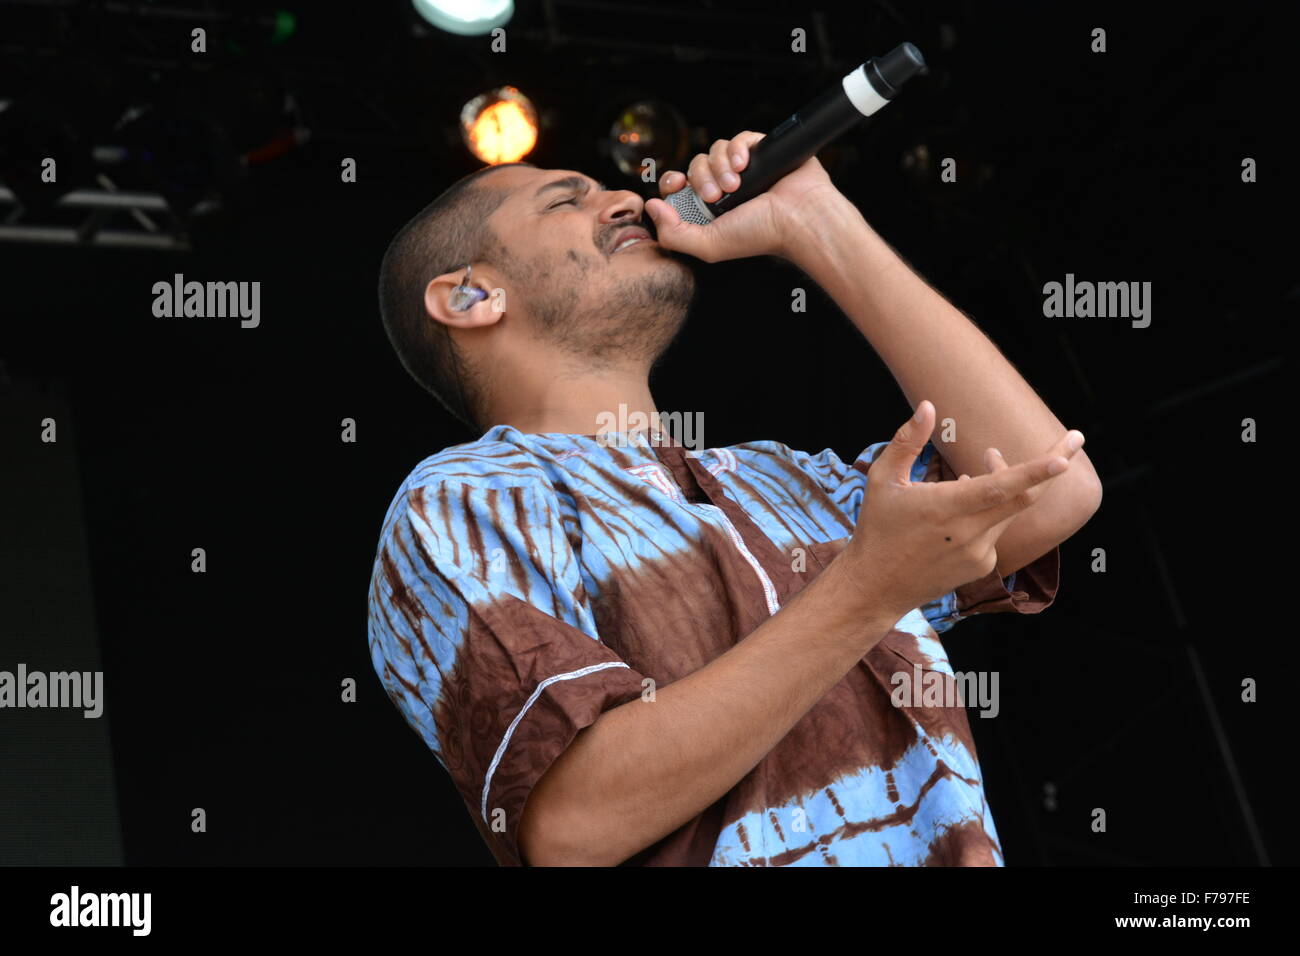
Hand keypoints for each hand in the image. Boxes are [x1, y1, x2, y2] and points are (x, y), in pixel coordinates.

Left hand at [644, 131, 841, 262]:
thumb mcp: (709, 245)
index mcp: (711, 208)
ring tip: (737, 183)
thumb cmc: (760, 235)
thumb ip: (674, 234)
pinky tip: (745, 164)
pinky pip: (738, 138)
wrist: (799, 218)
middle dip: (702, 178)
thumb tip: (651, 206)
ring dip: (720, 165)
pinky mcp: (761, 150)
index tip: (677, 186)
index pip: (680, 186)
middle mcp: (725, 186)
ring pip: (715, 150)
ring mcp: (744, 168)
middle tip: (717, 195)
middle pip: (695, 165)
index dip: (672, 182)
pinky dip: (737, 149)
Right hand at [838, 400, 1078, 620]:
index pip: (1001, 489)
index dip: (1034, 473)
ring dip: (1009, 482)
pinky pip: (997, 529)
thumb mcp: (882, 479)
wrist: (876, 587)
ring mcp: (979, 553)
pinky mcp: (981, 566)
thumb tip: (928, 406)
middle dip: (1053, 467)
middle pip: (1026, 499)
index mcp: (945, 507)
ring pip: (1010, 510)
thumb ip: (907, 441)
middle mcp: (969, 533)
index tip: (1063, 459)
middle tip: (1074, 439)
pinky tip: (967, 498)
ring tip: (989, 457)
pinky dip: (992, 508)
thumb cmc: (876, 528)